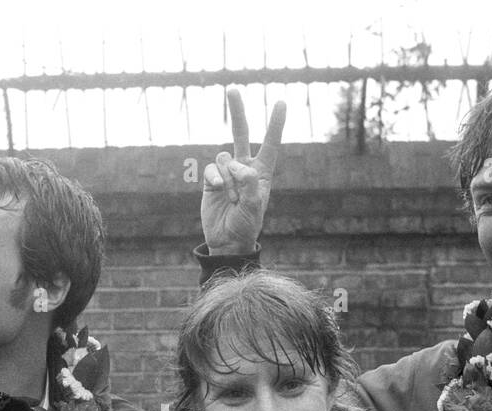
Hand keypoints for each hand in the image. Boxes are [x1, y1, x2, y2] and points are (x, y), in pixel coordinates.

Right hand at [201, 88, 285, 255]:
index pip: (270, 143)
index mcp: (262, 172)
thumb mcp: (254, 207)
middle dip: (237, 111)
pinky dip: (214, 181)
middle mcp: (244, 167)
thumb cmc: (246, 225)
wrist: (226, 240)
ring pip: (223, 158)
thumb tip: (240, 165)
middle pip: (240, 133)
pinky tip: (216, 193)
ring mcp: (226, 172)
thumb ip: (250, 184)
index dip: (275, 123)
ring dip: (227, 179)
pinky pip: (210, 170)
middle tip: (232, 89)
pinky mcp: (210, 180)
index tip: (280, 102)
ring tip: (232, 199)